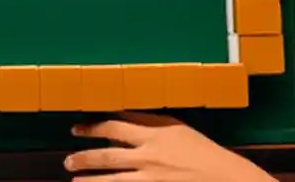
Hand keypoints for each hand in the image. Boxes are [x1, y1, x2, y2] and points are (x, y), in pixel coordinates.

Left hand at [65, 113, 275, 180]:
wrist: (227, 177)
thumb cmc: (206, 153)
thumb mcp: (179, 130)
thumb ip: (152, 123)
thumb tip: (125, 118)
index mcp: (155, 134)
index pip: (116, 127)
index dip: (94, 127)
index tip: (79, 129)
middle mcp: (149, 155)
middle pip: (108, 154)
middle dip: (84, 155)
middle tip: (67, 158)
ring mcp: (151, 177)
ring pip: (112, 178)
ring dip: (90, 179)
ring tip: (74, 179)